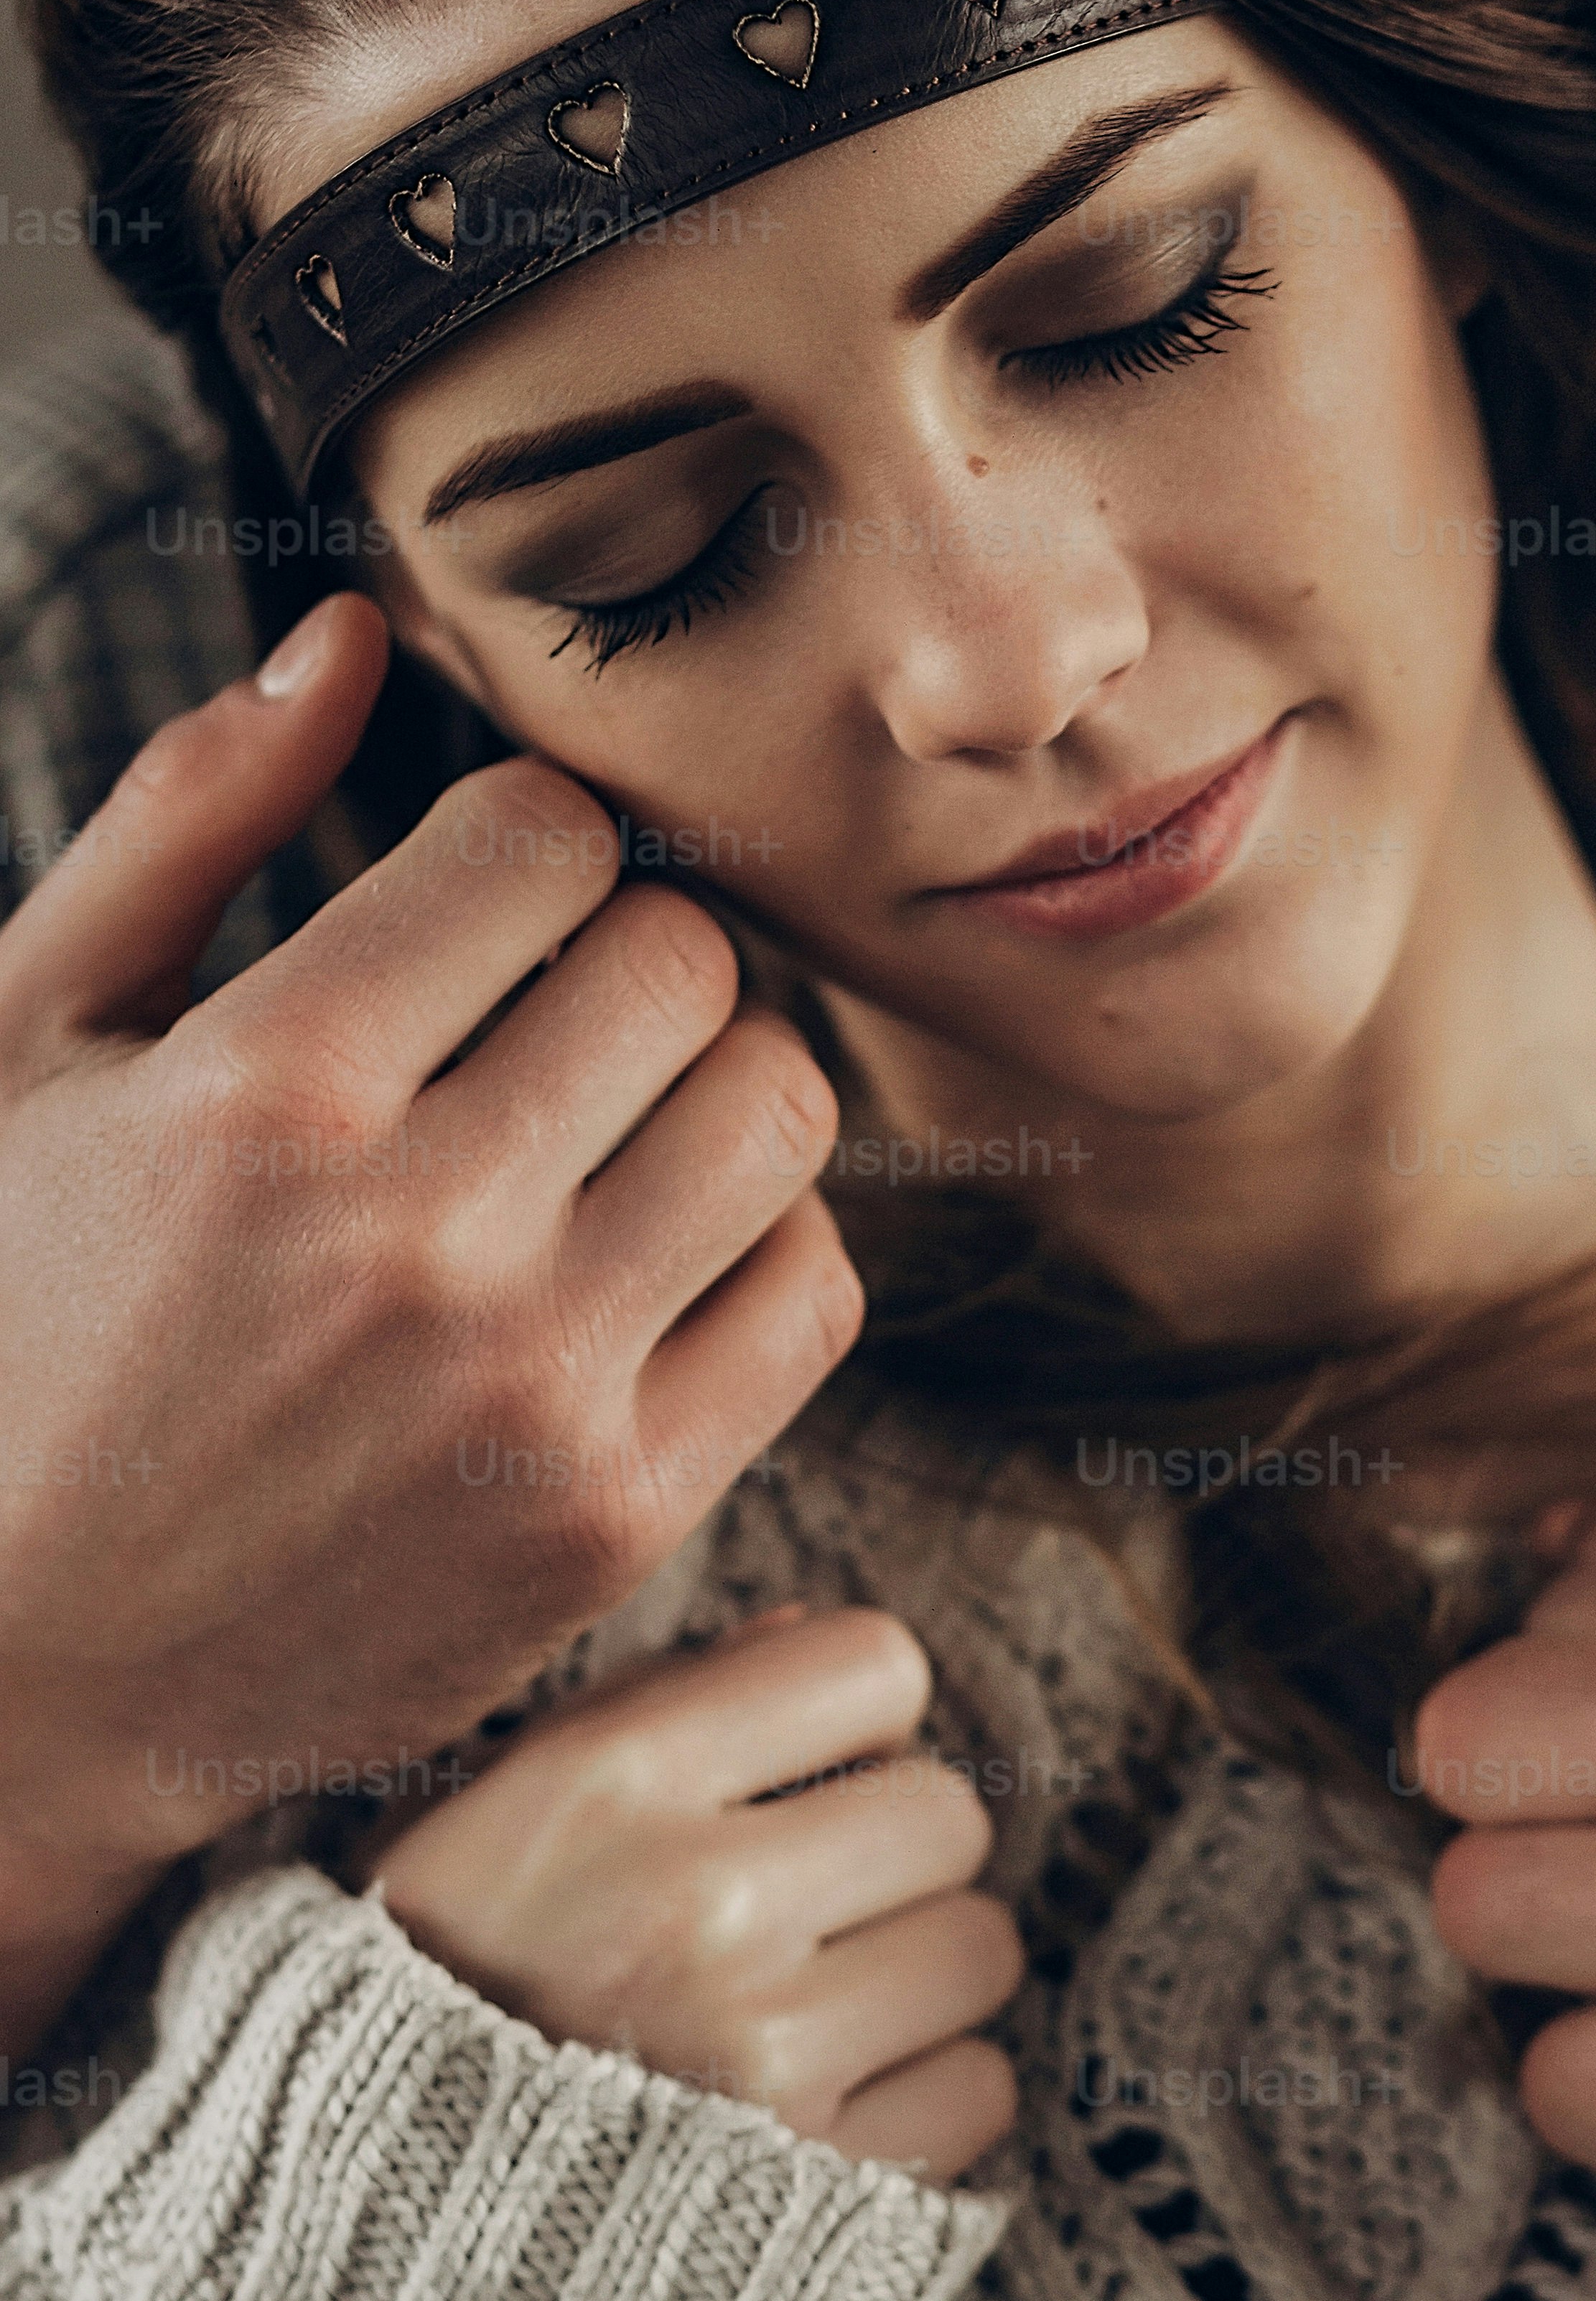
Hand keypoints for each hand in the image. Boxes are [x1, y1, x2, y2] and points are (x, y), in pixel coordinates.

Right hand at [0, 596, 862, 2015]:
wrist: (17, 1668)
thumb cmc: (10, 1319)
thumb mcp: (25, 1043)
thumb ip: (187, 820)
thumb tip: (351, 632)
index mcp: (270, 1087)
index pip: (546, 838)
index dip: (522, 845)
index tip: (478, 904)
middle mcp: (423, 1234)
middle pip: (684, 959)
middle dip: (625, 951)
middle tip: (548, 1010)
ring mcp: (537, 1388)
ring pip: (779, 1106)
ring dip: (711, 1081)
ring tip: (608, 1120)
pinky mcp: (620, 1514)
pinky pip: (810, 1288)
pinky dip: (756, 1240)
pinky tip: (650, 1249)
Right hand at [371, 1608, 1020, 2173]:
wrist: (356, 2225)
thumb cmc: (436, 1985)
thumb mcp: (490, 1806)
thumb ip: (654, 1702)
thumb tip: (815, 1639)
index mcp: (607, 1788)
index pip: (874, 1664)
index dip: (854, 1714)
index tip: (805, 1769)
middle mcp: (696, 1909)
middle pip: (948, 1813)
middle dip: (888, 1853)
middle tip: (801, 1909)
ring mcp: (765, 2056)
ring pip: (980, 1949)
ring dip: (913, 1978)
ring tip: (798, 2012)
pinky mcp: (824, 2187)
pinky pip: (978, 2089)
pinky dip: (920, 2099)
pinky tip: (818, 2108)